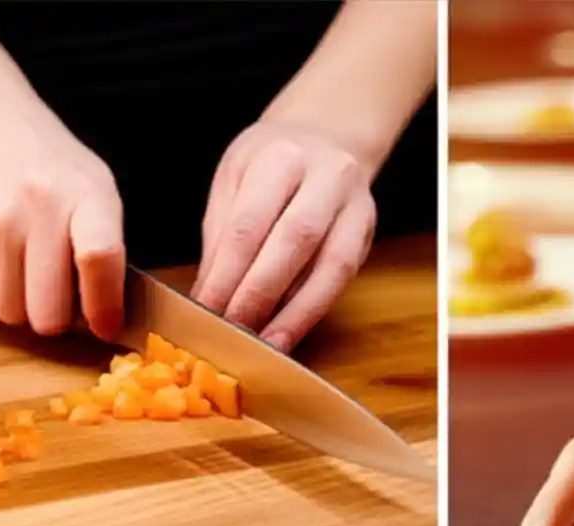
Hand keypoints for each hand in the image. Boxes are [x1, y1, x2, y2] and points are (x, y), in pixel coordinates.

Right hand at [0, 92, 124, 339]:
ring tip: (31, 269)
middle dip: (58, 320)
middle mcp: (39, 208)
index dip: (105, 307)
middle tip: (63, 303)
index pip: (99, 261)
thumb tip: (108, 313)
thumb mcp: (94, 186)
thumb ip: (105, 244)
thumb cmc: (48, 159)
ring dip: (24, 304)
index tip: (107, 327)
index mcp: (88, 195)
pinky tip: (3, 250)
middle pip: (48, 312)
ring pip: (12, 311)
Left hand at [192, 120, 376, 352]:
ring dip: (296, 311)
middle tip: (232, 330)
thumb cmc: (271, 163)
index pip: (249, 222)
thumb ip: (221, 233)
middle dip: (260, 294)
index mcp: (280, 156)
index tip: (205, 309)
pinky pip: (344, 276)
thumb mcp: (234, 179)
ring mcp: (355, 204)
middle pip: (294, 241)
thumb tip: (207, 294)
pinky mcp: (368, 230)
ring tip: (267, 341)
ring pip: (331, 264)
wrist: (327, 136)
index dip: (227, 273)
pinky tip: (291, 329)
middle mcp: (326, 175)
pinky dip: (315, 307)